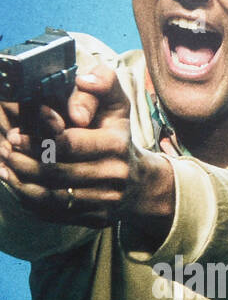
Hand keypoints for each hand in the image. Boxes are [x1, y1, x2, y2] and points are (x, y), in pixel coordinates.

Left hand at [0, 64, 173, 235]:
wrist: (142, 184)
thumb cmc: (118, 136)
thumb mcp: (118, 104)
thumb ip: (103, 82)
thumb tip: (84, 80)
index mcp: (116, 146)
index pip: (67, 144)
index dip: (36, 139)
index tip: (14, 133)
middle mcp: (114, 176)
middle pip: (55, 172)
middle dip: (22, 160)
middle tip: (4, 148)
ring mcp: (106, 201)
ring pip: (52, 196)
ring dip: (21, 181)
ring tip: (6, 163)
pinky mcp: (97, 219)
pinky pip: (55, 213)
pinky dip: (29, 199)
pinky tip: (17, 183)